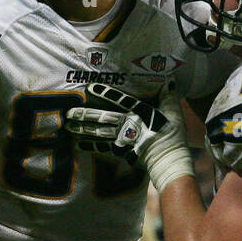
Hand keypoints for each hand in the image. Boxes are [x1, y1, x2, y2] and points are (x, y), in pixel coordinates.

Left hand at [65, 83, 193, 194]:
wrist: (169, 160)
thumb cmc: (173, 135)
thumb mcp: (174, 112)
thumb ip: (169, 96)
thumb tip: (170, 80)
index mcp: (139, 112)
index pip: (119, 100)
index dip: (104, 92)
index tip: (90, 87)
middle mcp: (127, 124)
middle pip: (102, 117)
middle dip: (84, 114)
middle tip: (68, 112)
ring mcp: (122, 139)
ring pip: (98, 132)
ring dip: (82, 129)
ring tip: (67, 126)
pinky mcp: (120, 152)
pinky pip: (102, 149)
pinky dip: (89, 147)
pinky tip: (76, 144)